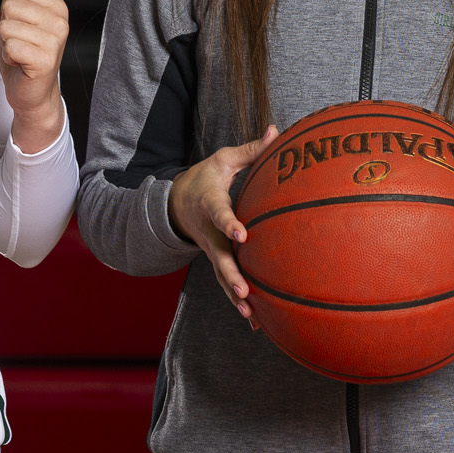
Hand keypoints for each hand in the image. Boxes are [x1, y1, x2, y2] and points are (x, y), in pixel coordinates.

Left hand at [0, 0, 70, 152]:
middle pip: (11, 5)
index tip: (18, 24)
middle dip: (6, 25)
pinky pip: (10, 46)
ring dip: (7, 42)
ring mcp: (55, 41)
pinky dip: (8, 56)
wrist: (33, 92)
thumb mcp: (18, 22)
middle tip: (19, 40)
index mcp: (56, 7)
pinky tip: (19, 62)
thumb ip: (10, 4)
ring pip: (8, 26)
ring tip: (19, 52)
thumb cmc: (24, 55)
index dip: (8, 6)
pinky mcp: (46, 60)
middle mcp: (60, 22)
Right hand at [167, 126, 278, 322]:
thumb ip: (251, 151)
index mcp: (210, 204)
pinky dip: (237, 301)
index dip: (230, 223)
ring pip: (221, 276)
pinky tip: (255, 321)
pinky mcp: (217, 260)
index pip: (220, 214)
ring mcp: (211, 250)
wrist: (175, 203)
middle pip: (219, 257)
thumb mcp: (223, 160)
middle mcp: (209, 232)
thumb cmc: (205, 178)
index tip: (242, 233)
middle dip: (230, 275)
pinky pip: (226, 282)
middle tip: (243, 290)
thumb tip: (278, 131)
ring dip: (234, 295)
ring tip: (248, 314)